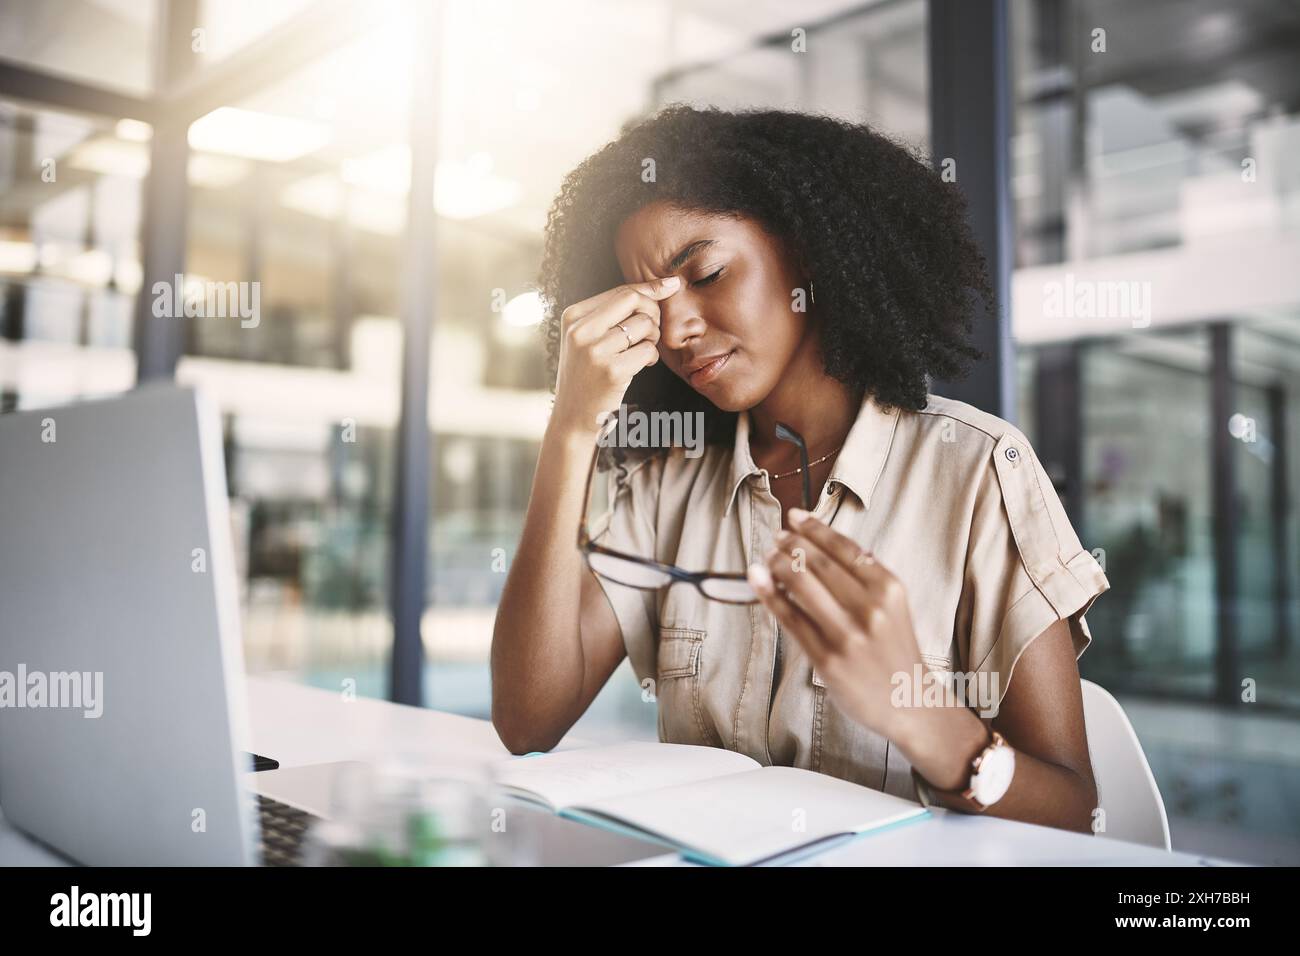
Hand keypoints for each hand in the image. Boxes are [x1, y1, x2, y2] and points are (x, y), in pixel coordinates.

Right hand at [550, 276, 680, 436]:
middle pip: (634, 300)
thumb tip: (666, 284)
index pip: (621, 291)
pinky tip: (641, 366)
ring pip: (645, 325)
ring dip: (652, 339)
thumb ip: (615, 312)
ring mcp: (594, 351)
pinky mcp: (612, 371)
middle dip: (653, 312)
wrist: (572, 417)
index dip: (650, 289)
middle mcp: (581, 330)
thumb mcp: (588, 338)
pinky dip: (651, 357)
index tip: (671, 286)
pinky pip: (648, 350)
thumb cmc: (588, 374)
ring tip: (641, 352)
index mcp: (573, 316)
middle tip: (650, 332)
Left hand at [746, 508, 924, 740]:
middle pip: (819, 563)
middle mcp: (869, 608)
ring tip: (767, 556)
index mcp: (888, 588)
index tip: (795, 516)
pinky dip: (770, 594)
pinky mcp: (826, 658)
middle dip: (791, 543)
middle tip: (777, 536)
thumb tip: (822, 543)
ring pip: (801, 586)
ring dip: (777, 564)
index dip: (814, 528)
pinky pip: (790, 618)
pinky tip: (757, 578)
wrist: (910, 700)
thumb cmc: (896, 649)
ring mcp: (846, 634)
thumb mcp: (893, 604)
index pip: (844, 547)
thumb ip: (865, 576)